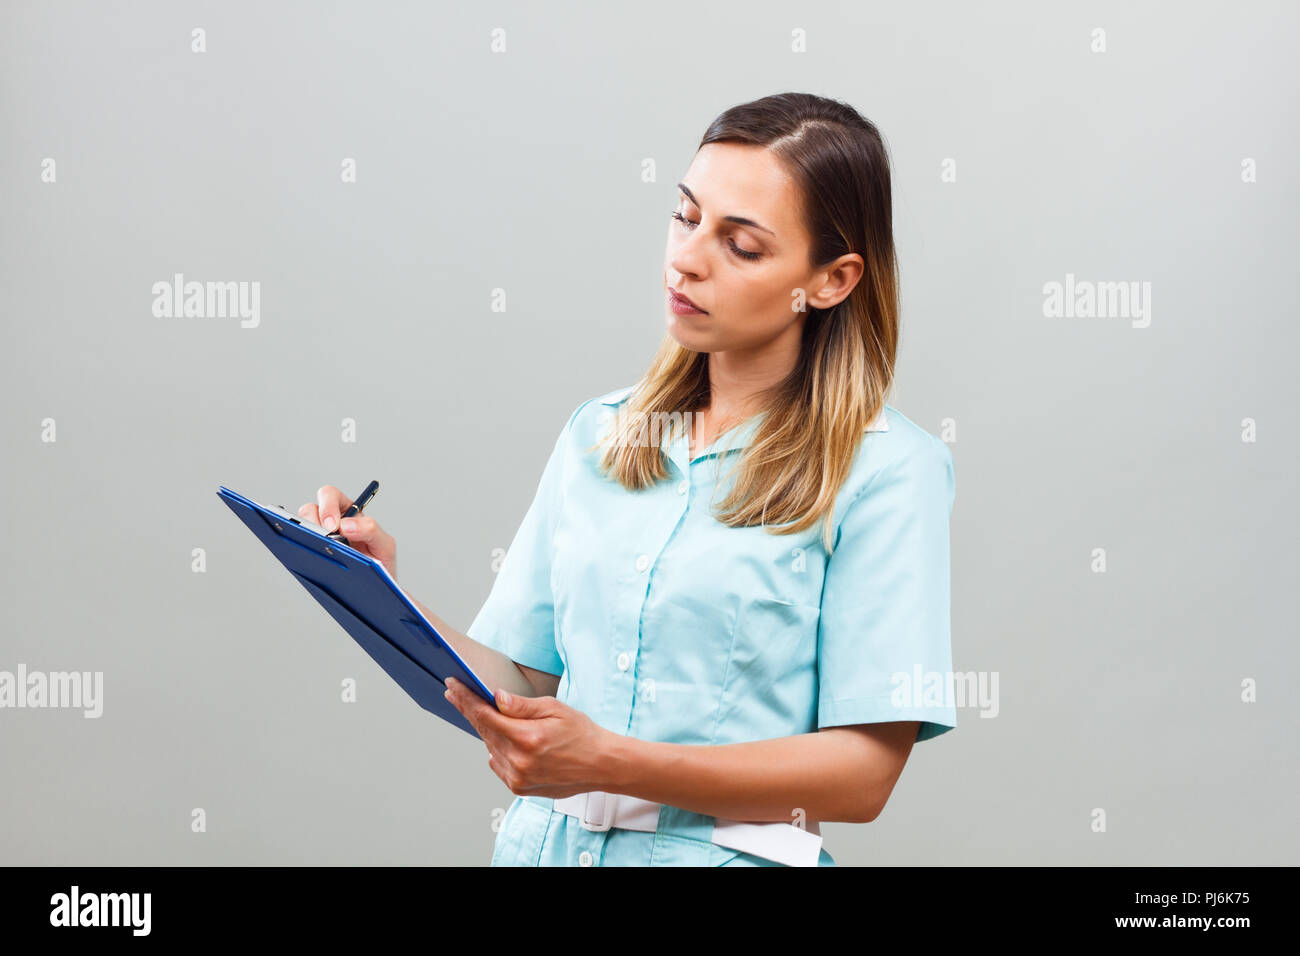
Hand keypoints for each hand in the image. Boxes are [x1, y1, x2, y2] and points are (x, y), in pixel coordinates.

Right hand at [298, 484, 397, 579]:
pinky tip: (312, 560)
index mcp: (349, 512)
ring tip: (319, 550)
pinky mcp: (311, 553)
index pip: (331, 496)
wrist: (374, 590)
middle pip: (310, 508)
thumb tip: (346, 525)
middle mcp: (330, 522)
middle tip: (324, 537)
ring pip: (300, 527)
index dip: (327, 507)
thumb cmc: (379, 563)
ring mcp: (318, 538)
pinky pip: (298, 547)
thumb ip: (372, 530)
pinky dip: (300, 550)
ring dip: (306, 535)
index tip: (333, 527)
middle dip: (313, 520)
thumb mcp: (384, 545)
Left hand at [443, 677, 612, 798]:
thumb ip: (522, 706)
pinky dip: (496, 747)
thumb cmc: (582, 734)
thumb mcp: (555, 709)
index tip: (453, 686)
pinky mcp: (519, 787)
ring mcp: (517, 777)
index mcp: (527, 738)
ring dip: (484, 728)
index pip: (485, 715)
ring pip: (489, 746)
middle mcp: (518, 761)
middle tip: (454, 693)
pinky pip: (498, 762)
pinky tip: (501, 736)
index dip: (466, 699)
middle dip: (468, 709)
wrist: (601, 764)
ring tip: (478, 710)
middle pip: (483, 730)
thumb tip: (496, 697)